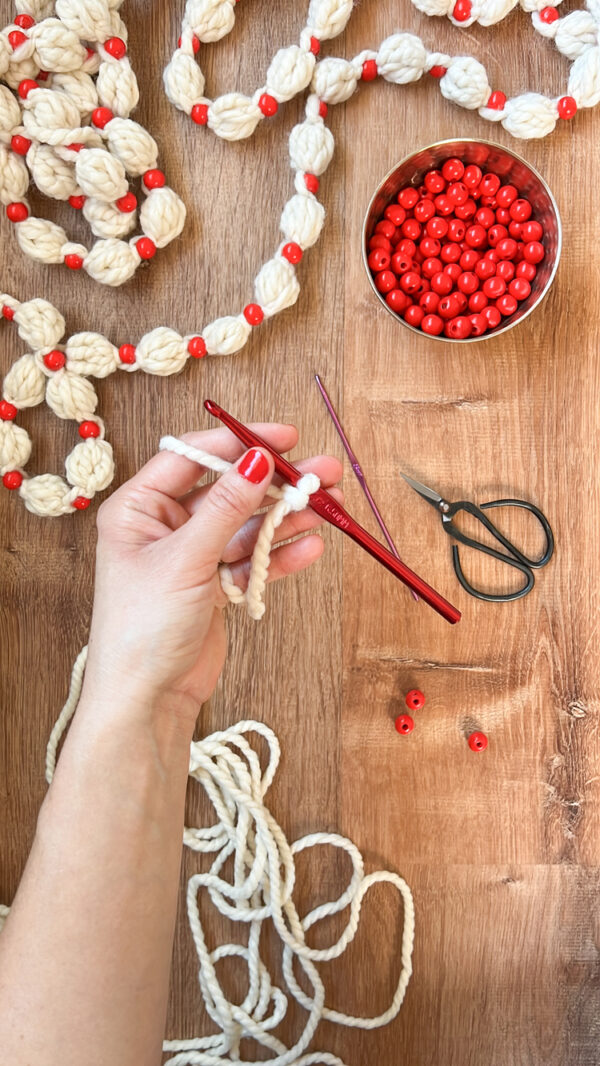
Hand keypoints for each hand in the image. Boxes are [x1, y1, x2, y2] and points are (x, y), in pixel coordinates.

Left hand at [79, 424, 342, 731]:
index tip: (283, 437)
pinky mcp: (213, 586)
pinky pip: (252, 559)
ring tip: (326, 506)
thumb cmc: (142, 630)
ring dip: (285, 517)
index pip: (192, 457)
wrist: (146, 700)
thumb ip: (224, 508)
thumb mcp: (185, 559)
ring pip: (246, 525)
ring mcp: (191, 557)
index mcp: (138, 508)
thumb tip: (256, 459)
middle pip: (228, 490)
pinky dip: (280, 554)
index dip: (238, 443)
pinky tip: (310, 546)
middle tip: (320, 471)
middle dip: (275, 482)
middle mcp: (164, 527)